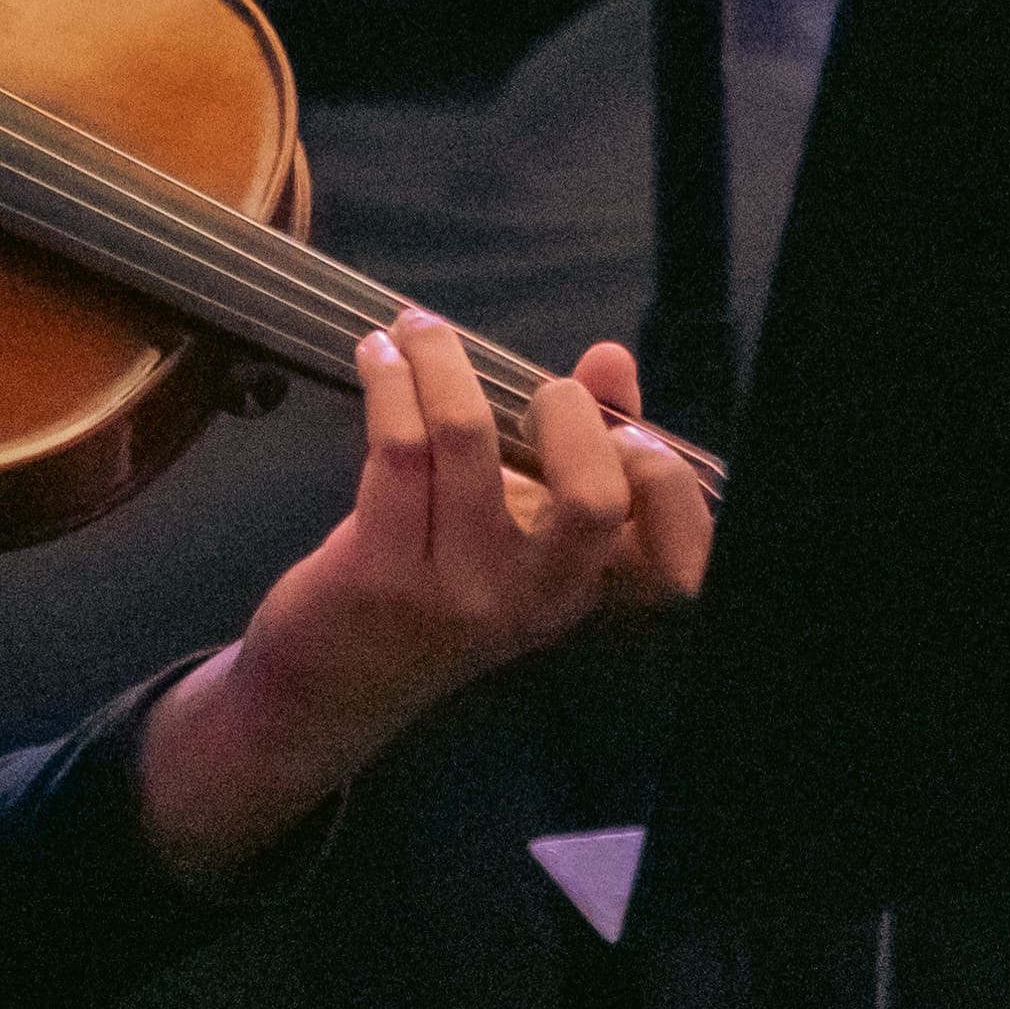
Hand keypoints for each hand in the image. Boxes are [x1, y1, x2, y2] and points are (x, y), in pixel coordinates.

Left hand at [130, 317, 711, 885]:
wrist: (335, 682)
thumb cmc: (441, 583)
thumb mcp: (521, 528)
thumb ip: (579, 445)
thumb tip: (614, 360)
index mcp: (584, 587)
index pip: (674, 563)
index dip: (671, 487)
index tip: (629, 429)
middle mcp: (536, 600)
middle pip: (590, 501)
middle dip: (566, 413)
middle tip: (535, 387)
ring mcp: (458, 592)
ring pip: (466, 440)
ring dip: (440, 360)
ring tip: (418, 326)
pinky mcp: (381, 576)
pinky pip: (397, 449)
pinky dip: (391, 381)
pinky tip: (377, 353)